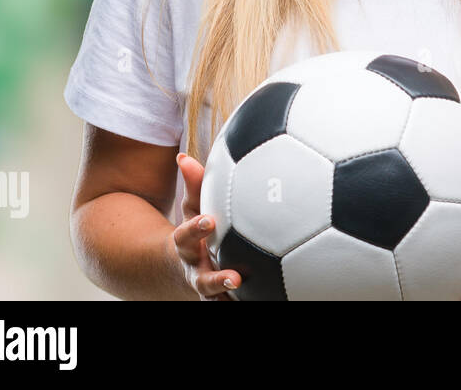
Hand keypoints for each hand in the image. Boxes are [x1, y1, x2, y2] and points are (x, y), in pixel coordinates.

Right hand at [172, 152, 241, 299]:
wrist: (187, 266)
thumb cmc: (196, 228)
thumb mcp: (191, 208)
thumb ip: (193, 185)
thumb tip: (183, 157)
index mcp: (188, 247)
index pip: (186, 237)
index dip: (196, 229)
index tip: (209, 221)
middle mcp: (198, 272)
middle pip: (203, 280)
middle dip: (217, 279)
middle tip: (235, 277)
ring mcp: (212, 290)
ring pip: (220, 299)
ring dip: (234, 297)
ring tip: (249, 294)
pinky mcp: (225, 299)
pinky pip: (236, 303)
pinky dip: (251, 302)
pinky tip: (277, 298)